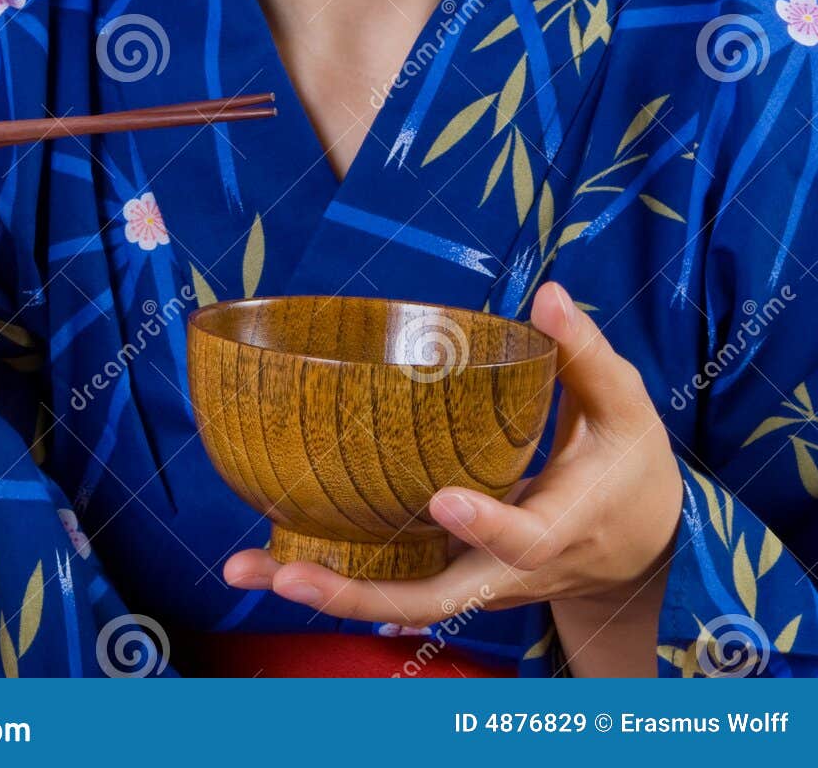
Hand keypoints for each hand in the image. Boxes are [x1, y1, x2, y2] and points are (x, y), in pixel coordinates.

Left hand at [223, 282, 683, 631]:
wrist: (645, 550)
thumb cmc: (631, 468)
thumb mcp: (625, 408)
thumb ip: (584, 354)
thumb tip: (548, 294)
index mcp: (561, 526)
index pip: (522, 538)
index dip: (485, 524)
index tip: (443, 500)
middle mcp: (510, 571)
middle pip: (433, 598)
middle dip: (359, 595)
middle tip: (290, 572)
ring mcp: (478, 583)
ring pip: (401, 603)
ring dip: (326, 591)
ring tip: (250, 568)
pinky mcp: (455, 577)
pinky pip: (394, 588)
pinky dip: (336, 579)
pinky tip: (272, 561)